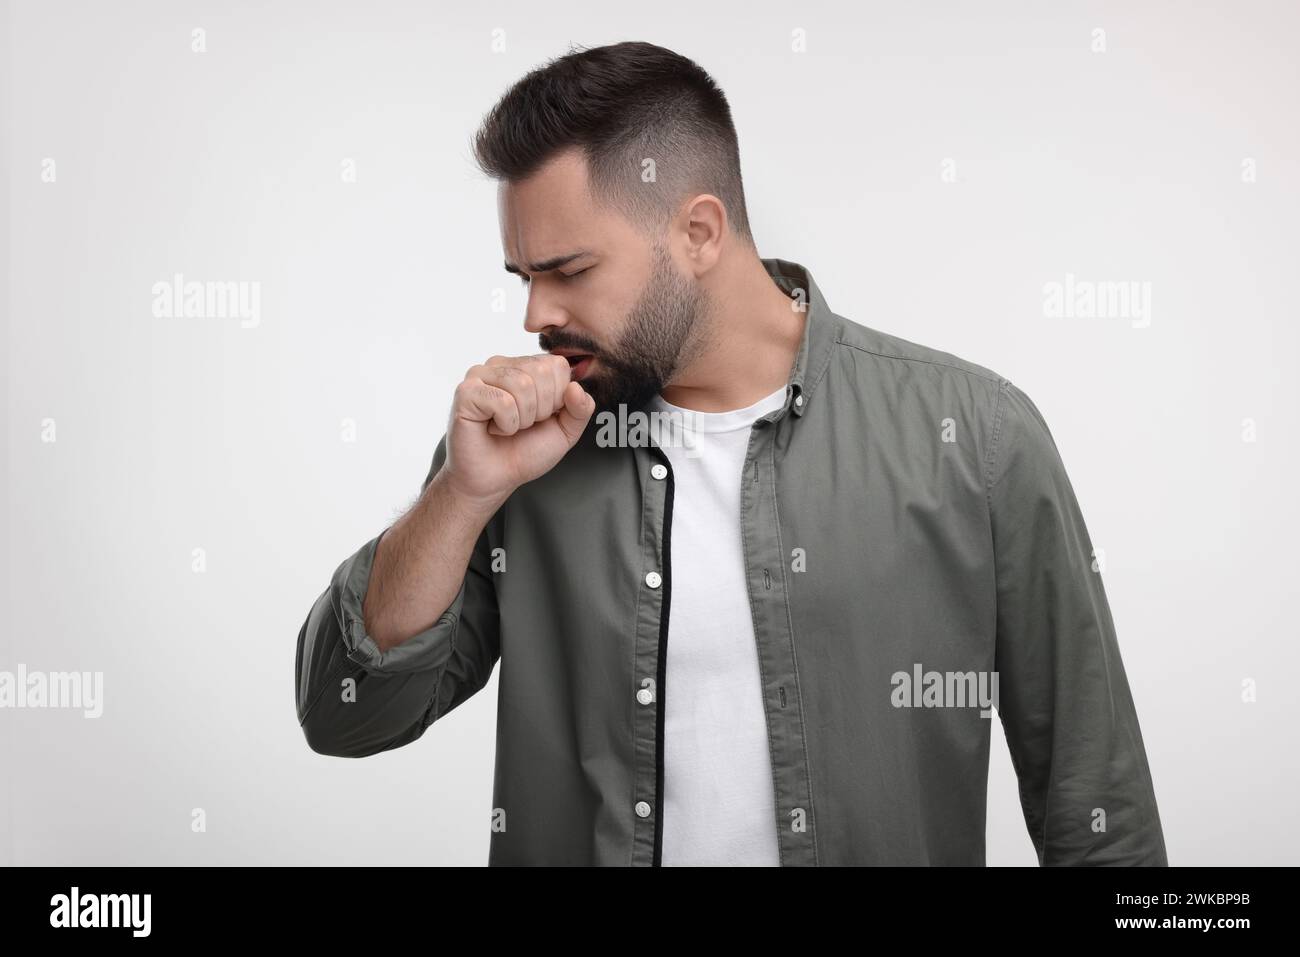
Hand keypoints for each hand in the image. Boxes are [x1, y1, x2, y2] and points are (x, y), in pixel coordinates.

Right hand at [441, 353, 595, 507]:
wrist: (494, 479)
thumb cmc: (524, 453)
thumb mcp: (565, 431)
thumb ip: (581, 409)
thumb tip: (575, 387)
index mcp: (525, 367)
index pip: (557, 365)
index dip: (558, 398)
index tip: (540, 417)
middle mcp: (502, 365)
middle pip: (541, 372)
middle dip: (540, 409)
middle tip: (522, 425)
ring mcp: (480, 375)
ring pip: (522, 385)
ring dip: (522, 419)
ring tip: (507, 427)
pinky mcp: (466, 392)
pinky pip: (502, 402)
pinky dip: (506, 425)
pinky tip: (493, 429)